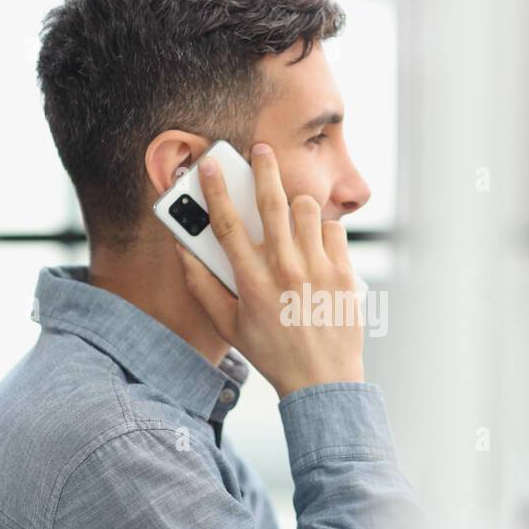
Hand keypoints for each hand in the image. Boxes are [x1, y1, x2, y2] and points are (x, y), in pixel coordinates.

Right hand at [176, 143, 364, 397]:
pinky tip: (315, 243)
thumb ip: (201, 285)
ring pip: (307, 209)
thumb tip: (184, 249)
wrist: (321, 379)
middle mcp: (284, 271)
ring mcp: (318, 270)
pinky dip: (323, 229)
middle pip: (271, 203)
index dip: (214, 190)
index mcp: (251, 282)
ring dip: (296, 203)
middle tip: (260, 149)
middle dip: (263, 168)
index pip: (227, 224)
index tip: (208, 166)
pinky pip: (333, 229)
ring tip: (291, 212)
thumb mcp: (227, 324)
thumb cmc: (271, 352)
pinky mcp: (344, 273)